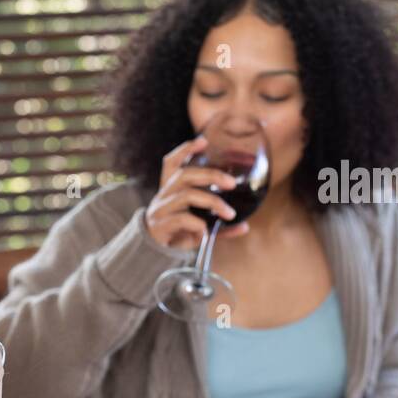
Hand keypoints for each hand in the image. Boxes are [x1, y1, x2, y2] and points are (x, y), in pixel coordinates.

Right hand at [143, 134, 252, 249]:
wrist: (153, 255)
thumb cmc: (177, 233)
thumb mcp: (198, 225)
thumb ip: (218, 224)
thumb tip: (245, 226)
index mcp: (170, 189)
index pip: (171, 163)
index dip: (185, 150)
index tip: (203, 141)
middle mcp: (163, 195)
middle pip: (184, 175)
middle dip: (211, 175)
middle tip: (232, 184)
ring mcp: (160, 209)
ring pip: (187, 195)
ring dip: (212, 202)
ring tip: (229, 213)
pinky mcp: (160, 225)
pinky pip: (183, 218)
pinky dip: (198, 225)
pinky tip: (205, 234)